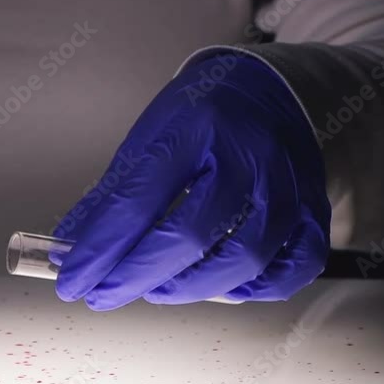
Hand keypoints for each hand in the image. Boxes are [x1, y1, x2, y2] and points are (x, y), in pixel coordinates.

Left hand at [54, 55, 330, 308]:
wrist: (268, 89)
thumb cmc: (201, 115)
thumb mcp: (146, 138)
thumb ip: (111, 195)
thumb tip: (70, 248)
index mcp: (194, 128)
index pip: (137, 202)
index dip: (99, 251)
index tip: (72, 281)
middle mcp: (247, 155)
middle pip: (190, 235)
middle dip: (136, 276)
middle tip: (104, 294)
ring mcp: (288, 184)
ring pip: (245, 259)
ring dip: (189, 288)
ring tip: (154, 290)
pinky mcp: (314, 208)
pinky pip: (293, 266)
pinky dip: (254, 288)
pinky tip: (218, 286)